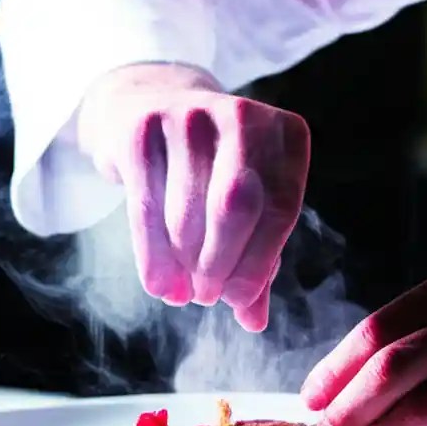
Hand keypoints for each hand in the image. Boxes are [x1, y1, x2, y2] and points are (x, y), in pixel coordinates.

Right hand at [76, 63, 309, 331]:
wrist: (147, 104)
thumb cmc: (212, 167)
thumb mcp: (247, 200)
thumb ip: (258, 257)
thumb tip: (253, 321)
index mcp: (285, 133)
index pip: (282, 208)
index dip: (260, 263)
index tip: (239, 302)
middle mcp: (242, 115)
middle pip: (235, 208)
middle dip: (220, 264)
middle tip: (207, 297)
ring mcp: (189, 116)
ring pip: (188, 213)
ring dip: (184, 265)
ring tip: (182, 293)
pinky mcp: (142, 130)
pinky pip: (146, 208)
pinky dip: (153, 256)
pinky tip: (158, 284)